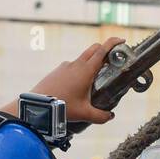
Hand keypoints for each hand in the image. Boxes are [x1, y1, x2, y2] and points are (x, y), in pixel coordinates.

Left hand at [2, 37, 126, 123]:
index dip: (113, 43)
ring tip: (94, 79)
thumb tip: (110, 117)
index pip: (102, 50)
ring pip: (82, 58)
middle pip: (94, 49)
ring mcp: (65, 66)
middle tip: (112, 59)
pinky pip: (71, 67)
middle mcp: (76, 64)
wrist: (38, 105)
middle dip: (105, 50)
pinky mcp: (57, 71)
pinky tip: (77, 86)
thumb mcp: (84, 114)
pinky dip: (79, 71)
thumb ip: (100, 116)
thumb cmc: (61, 107)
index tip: (122, 41)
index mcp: (86, 70)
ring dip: (91, 62)